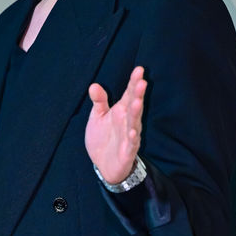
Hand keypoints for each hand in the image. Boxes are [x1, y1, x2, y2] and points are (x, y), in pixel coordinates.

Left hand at [85, 66, 146, 183]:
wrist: (102, 166)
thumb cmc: (103, 138)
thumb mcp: (97, 117)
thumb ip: (99, 102)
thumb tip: (94, 85)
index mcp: (121, 111)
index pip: (129, 94)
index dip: (133, 82)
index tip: (139, 69)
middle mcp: (127, 121)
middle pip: (134, 105)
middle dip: (138, 94)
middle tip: (142, 82)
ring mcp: (129, 136)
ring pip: (135, 122)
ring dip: (136, 113)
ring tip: (138, 102)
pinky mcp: (128, 152)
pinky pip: (132, 144)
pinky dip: (133, 138)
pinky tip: (133, 131)